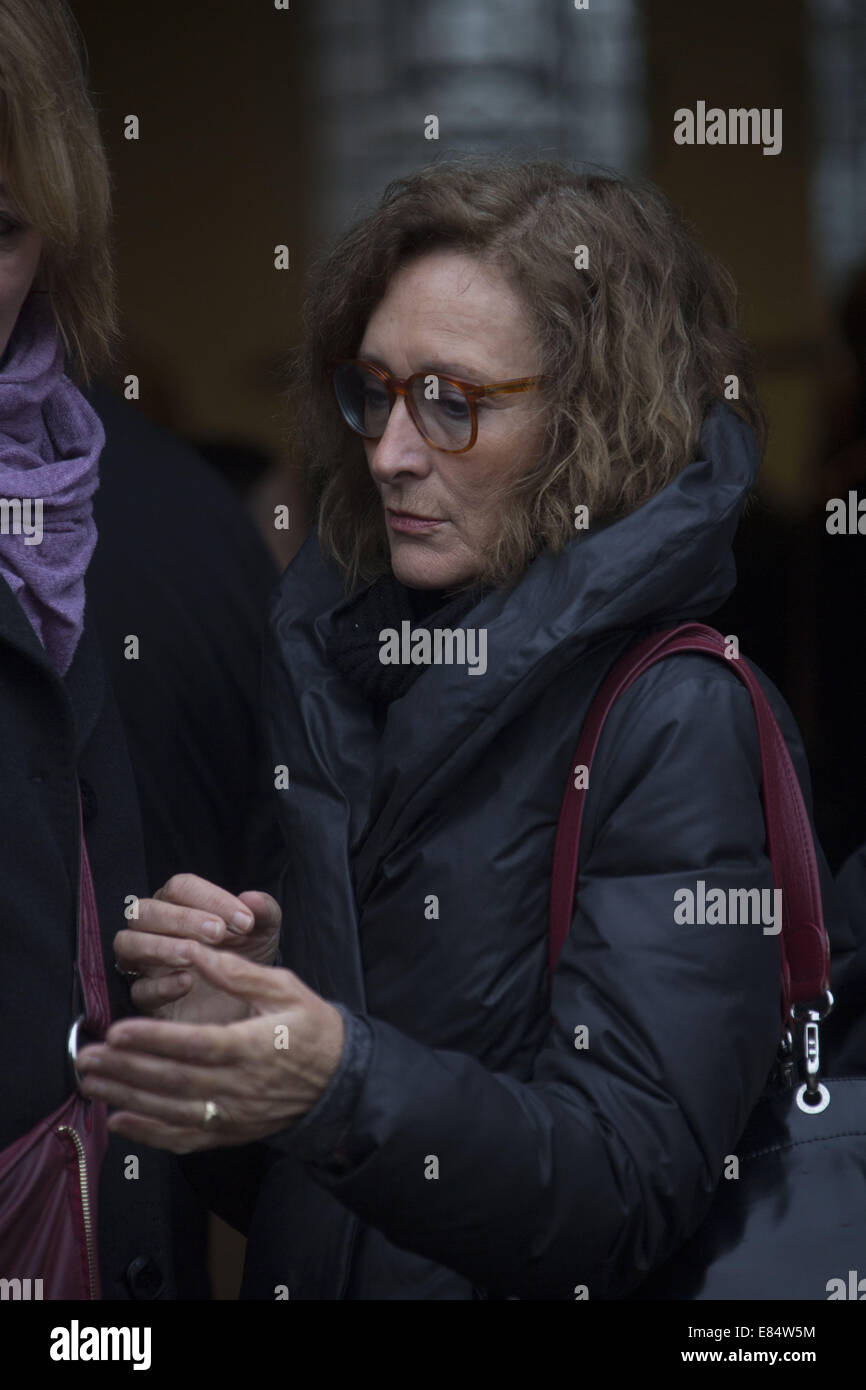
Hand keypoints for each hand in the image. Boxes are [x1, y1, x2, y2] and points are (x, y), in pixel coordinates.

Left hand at [78, 946, 346, 1152]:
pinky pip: (183, 1138)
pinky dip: (148, 1134)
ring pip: (170, 1110)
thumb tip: (196, 950)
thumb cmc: (312, 1028)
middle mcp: (239, 1086)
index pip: (196, 1044)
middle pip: (174, 1080)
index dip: (155, 1039)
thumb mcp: (285, 989)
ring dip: (125, 1097)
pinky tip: (118, 1120)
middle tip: (87, 1056)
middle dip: (125, 1068)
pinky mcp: (229, 1132)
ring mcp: (232, 1114)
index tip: (119, 1029)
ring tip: (91, 1081)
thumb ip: (238, 972)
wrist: (339, 1081)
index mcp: (253, 1046)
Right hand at [115, 873, 281, 1023]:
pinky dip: (160, 985)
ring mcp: (144, 963)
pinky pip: (138, 989)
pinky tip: (187, 983)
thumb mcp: (263, 934)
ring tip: (193, 954)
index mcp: (178, 904)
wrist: (244, 1006)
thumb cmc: (246, 958)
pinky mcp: (145, 998)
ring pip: (128, 944)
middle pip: (145, 911)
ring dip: (160, 946)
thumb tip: (252, 898)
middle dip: (181, 919)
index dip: (210, 898)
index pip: (180, 887)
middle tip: (218, 933)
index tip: (245, 920)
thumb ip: (263, 912)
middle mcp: (153, 929)